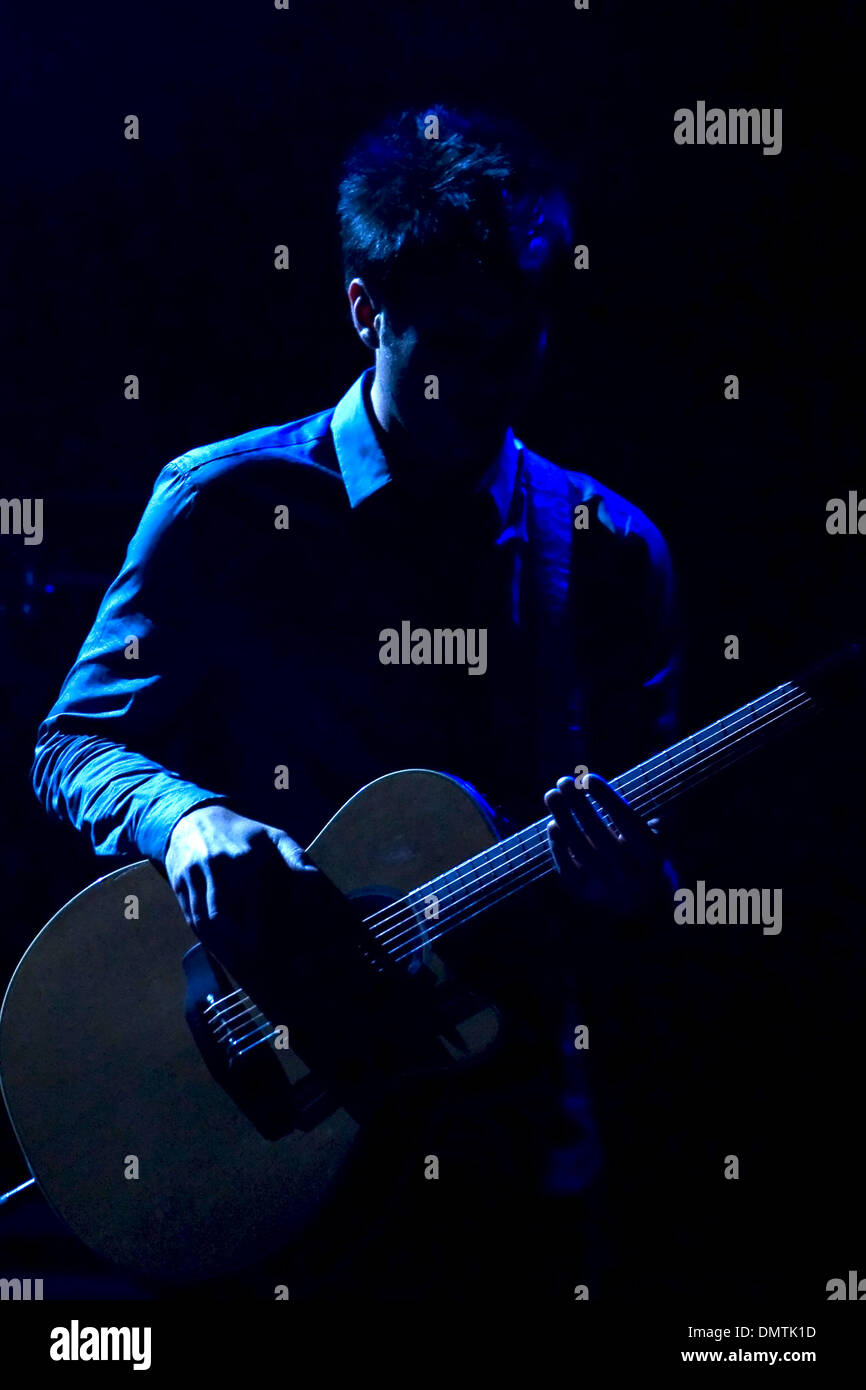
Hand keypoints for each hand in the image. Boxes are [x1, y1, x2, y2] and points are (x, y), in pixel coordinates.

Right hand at [164, 805, 344, 1014]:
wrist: (195, 817)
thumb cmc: (243, 833)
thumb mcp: (274, 837)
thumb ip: (296, 859)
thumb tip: (315, 882)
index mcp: (250, 858)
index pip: (258, 905)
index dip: (264, 932)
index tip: (276, 952)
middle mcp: (221, 866)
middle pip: (228, 918)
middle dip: (242, 946)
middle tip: (258, 966)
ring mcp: (197, 876)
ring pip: (207, 922)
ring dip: (223, 947)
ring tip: (240, 965)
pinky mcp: (179, 885)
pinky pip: (193, 919)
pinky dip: (207, 939)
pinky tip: (221, 950)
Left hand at [544, 772, 670, 918]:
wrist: (639, 902)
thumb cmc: (640, 854)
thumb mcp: (651, 836)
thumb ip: (630, 813)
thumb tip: (596, 786)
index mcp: (651, 853)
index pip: (626, 821)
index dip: (606, 797)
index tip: (588, 778)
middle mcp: (629, 871)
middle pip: (598, 833)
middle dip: (578, 804)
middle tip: (563, 780)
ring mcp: (605, 884)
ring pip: (578, 848)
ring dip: (562, 818)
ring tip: (552, 795)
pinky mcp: (583, 891)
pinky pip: (566, 865)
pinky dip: (558, 844)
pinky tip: (553, 824)